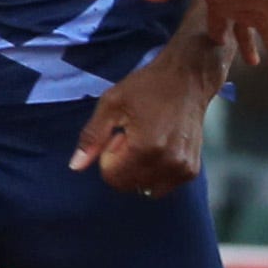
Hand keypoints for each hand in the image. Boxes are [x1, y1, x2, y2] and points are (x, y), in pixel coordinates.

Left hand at [71, 45, 217, 193]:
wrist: (188, 78)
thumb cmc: (148, 86)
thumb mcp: (111, 104)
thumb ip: (92, 137)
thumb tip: (75, 167)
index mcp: (145, 148)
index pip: (112, 177)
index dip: (109, 157)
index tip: (119, 135)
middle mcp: (167, 163)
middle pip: (128, 185)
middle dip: (123, 165)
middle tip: (132, 138)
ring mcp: (182, 168)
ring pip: (145, 188)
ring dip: (140, 171)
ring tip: (147, 143)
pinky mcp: (191, 170)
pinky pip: (163, 186)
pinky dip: (156, 173)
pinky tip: (161, 148)